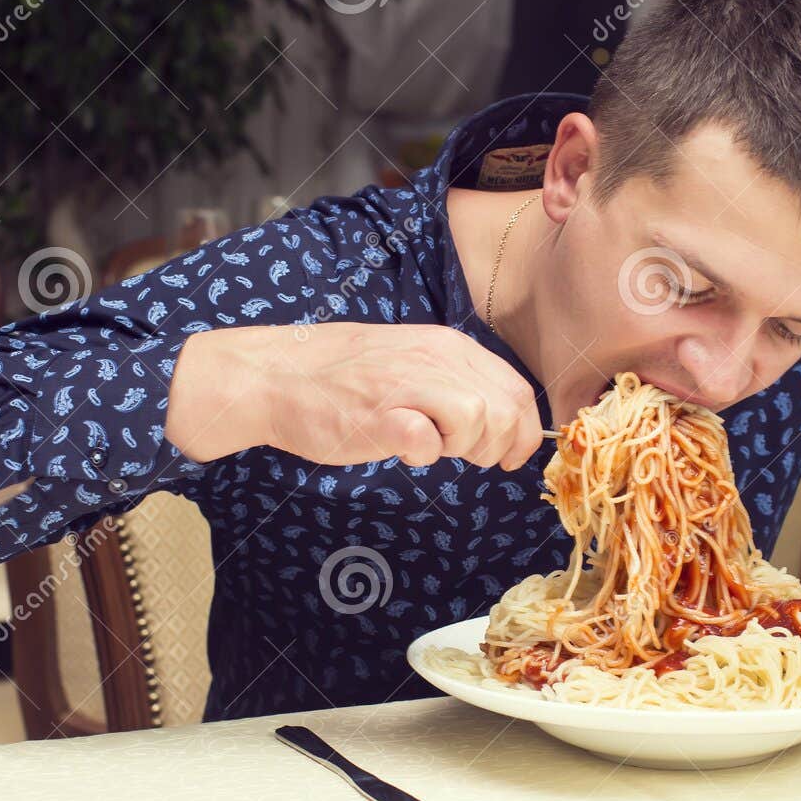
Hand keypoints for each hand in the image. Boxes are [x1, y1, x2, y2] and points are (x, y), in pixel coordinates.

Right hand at [168, 323, 542, 469]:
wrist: (276, 375)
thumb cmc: (344, 377)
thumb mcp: (412, 360)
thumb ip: (455, 380)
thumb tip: (501, 418)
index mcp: (448, 345)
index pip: (517, 389)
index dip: (524, 431)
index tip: (509, 455)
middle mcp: (433, 357)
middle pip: (506, 409)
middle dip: (497, 445)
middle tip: (463, 454)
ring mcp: (405, 384)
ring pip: (477, 419)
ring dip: (459, 446)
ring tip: (426, 444)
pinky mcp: (378, 415)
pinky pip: (427, 441)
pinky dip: (421, 454)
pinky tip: (399, 448)